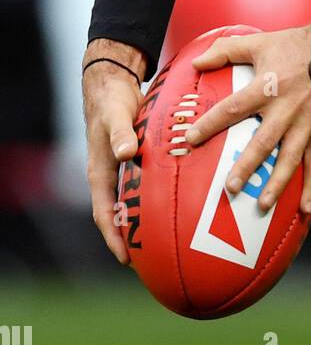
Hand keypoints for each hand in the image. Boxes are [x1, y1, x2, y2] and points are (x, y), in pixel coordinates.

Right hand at [82, 38, 147, 264]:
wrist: (112, 83)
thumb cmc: (110, 100)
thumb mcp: (114, 115)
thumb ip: (121, 133)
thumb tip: (127, 153)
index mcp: (100, 171)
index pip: (103, 213)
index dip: (113, 237)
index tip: (126, 258)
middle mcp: (110, 174)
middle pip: (118, 214)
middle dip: (130, 238)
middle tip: (150, 261)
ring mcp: (122, 168)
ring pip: (133, 201)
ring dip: (144, 220)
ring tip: (166, 242)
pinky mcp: (136, 158)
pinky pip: (145, 183)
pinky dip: (156, 197)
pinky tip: (177, 203)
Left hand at [184, 1, 310, 215]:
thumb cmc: (298, 45)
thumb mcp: (260, 42)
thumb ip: (226, 50)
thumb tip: (196, 61)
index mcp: (268, 85)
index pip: (234, 107)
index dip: (211, 123)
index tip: (191, 139)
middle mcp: (287, 108)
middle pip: (263, 142)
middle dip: (246, 166)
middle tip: (230, 188)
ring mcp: (308, 122)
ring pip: (291, 158)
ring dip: (277, 184)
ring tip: (262, 205)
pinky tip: (305, 210)